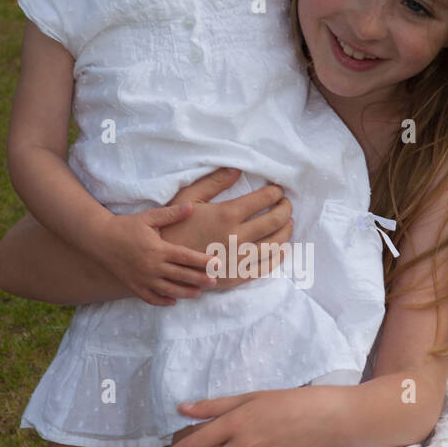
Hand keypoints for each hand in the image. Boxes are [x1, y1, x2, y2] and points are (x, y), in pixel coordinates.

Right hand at [91, 206, 218, 305]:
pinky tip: (173, 301)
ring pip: (169, 290)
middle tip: (214, 282)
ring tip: (198, 293)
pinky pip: (151, 298)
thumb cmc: (126, 226)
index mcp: (158, 248)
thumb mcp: (149, 217)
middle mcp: (152, 266)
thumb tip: (192, 207)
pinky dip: (163, 301)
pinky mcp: (134, 286)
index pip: (186, 257)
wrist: (100, 239)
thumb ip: (172, 214)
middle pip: (182, 276)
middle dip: (200, 279)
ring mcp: (143, 279)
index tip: (217, 264)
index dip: (203, 261)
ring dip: (185, 293)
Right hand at [160, 168, 293, 290]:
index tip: (278, 190)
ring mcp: (237, 260)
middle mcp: (237, 237)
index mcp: (227, 215)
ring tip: (286, 224)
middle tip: (286, 205)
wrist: (160, 262)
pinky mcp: (234, 277)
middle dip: (285, 210)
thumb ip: (214, 182)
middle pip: (275, 222)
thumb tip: (238, 169)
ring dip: (285, 232)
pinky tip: (280, 250)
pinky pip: (264, 268)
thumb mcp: (188, 198)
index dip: (275, 192)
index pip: (264, 199)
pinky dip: (277, 257)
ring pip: (275, 245)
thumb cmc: (172, 226)